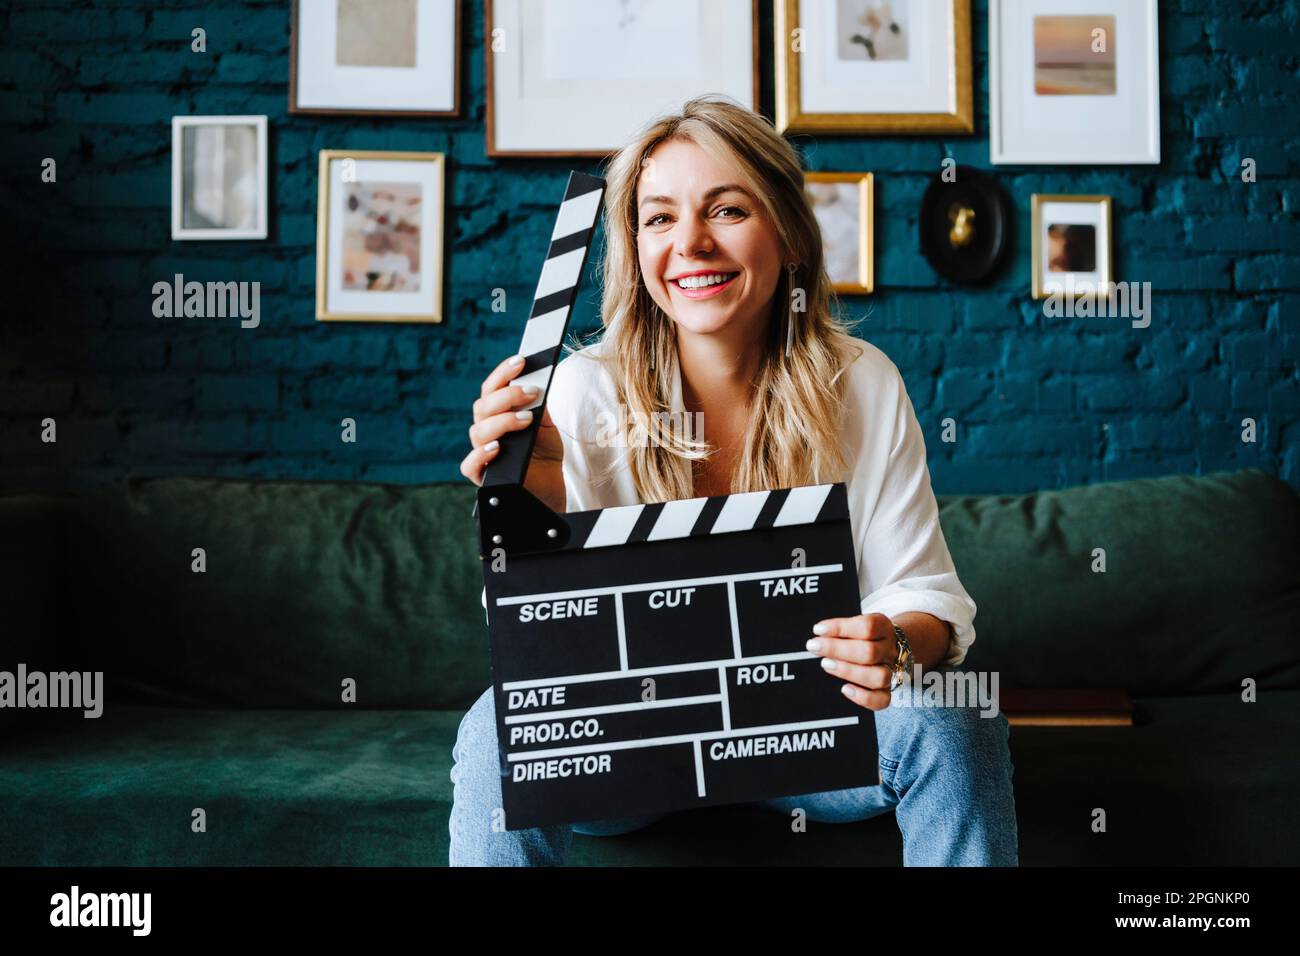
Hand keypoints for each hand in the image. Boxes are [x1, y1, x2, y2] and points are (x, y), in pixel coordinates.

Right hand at [460, 354, 565, 511]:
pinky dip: (481, 455)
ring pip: (478, 431)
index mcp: (496, 413)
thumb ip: (539, 405)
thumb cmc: (544, 453)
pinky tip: (497, 447)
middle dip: (507, 396)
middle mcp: (485, 430)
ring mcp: (481, 452)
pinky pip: (470, 465)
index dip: (503, 373)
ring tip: (527, 420)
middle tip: (532, 393)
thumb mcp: (547, 424)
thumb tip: (538, 381)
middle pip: (482, 407)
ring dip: (502, 421)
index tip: (521, 361)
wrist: (551, 485)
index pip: (492, 388)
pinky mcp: (482, 476)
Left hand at [805, 613, 898, 711]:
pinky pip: (882, 699)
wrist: (886, 645)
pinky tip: (845, 689)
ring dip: (848, 671)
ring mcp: (891, 671)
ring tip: (827, 665)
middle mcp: (889, 650)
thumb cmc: (864, 635)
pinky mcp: (887, 690)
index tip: (819, 630)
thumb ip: (841, 629)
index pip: (867, 626)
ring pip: (878, 676)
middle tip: (816, 647)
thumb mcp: (856, 623)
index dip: (841, 627)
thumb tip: (819, 635)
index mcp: (884, 627)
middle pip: (870, 652)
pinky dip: (863, 697)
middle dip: (837, 649)